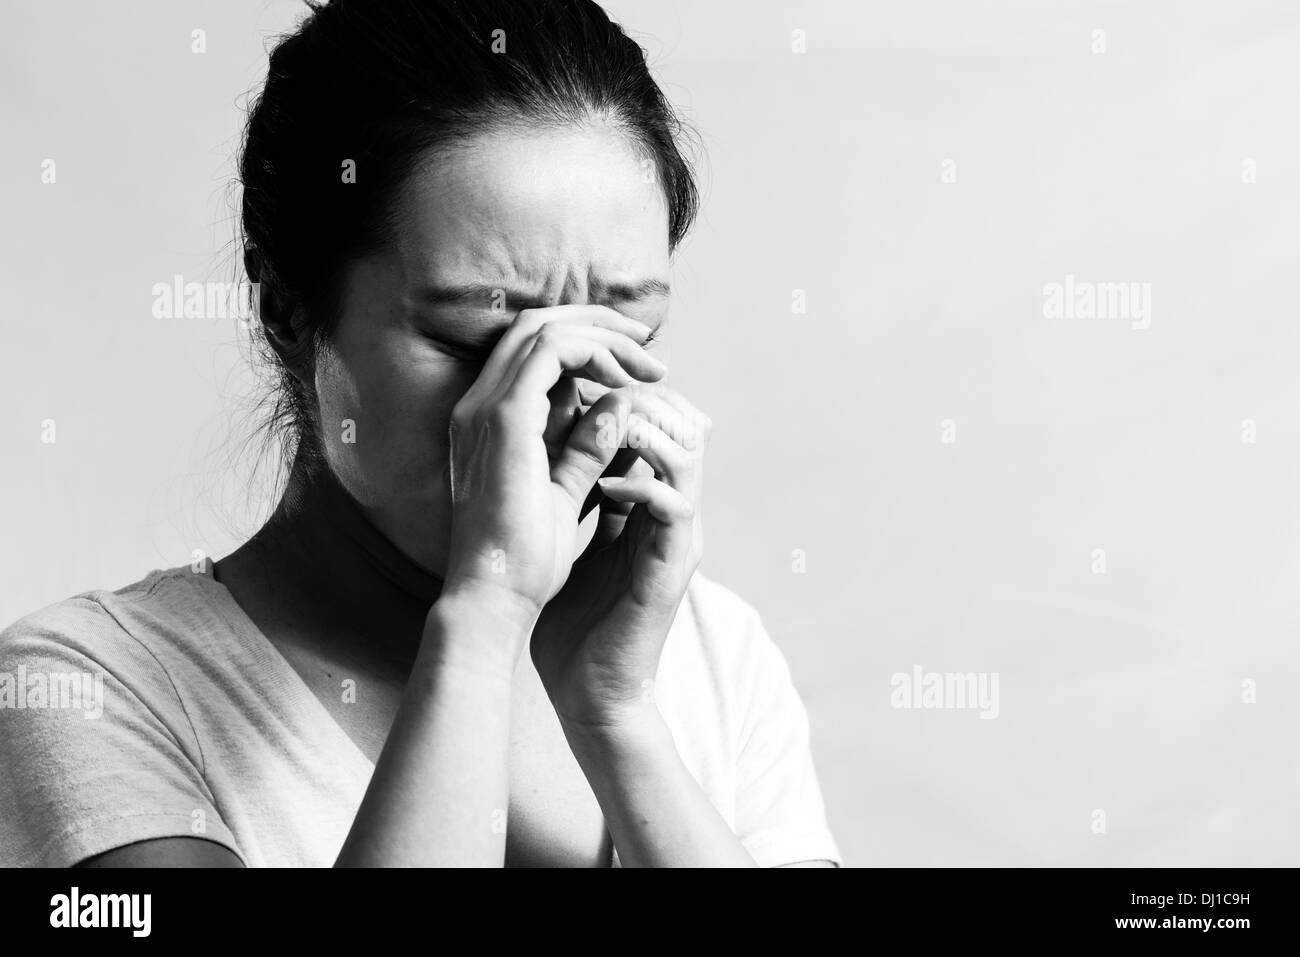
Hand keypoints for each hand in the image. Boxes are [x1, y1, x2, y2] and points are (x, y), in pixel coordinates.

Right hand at [439, 305, 666, 661]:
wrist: (498, 596)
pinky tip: (628, 381)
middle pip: (536, 325)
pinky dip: (596, 354)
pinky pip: (554, 353)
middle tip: (648, 340)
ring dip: (604, 336)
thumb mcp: (564, 488)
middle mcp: (477, 405)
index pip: (531, 349)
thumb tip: (617, 407)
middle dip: (598, 324)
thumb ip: (583, 446)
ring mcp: (485, 408)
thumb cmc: (526, 558)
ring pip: (545, 328)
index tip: (635, 362)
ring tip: (649, 363)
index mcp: (486, 420)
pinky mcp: (505, 419)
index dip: (586, 340)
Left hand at [530, 381, 710, 730]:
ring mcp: (677, 536)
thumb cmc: (572, 617)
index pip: (654, 422)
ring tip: (601, 425)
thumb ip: (571, 479)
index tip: (576, 382)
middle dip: (637, 396)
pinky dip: (640, 482)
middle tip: (591, 388)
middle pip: (680, 424)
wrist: (587, 688)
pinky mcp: (673, 565)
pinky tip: (604, 482)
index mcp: (647, 499)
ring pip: (687, 452)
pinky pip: (673, 505)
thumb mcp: (567, 531)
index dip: (622, 391)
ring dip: (643, 429)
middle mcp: (670, 511)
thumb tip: (553, 426)